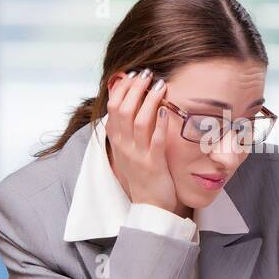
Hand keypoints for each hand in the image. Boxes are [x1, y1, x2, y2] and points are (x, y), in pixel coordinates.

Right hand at [106, 68, 178, 213]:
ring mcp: (137, 155)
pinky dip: (159, 124)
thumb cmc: (142, 171)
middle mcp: (123, 146)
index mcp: (116, 140)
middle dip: (135, 89)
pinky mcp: (153, 164)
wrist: (150, 204)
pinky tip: (165, 110)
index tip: (134, 74)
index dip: (123, 88)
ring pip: (139, 122)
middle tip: (148, 74)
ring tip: (159, 85)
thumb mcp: (128, 148)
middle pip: (124, 110)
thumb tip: (128, 99)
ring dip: (149, 100)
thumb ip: (126, 126)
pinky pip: (155, 141)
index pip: (113, 107)